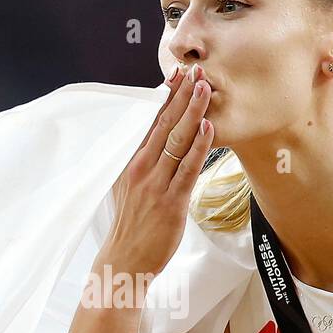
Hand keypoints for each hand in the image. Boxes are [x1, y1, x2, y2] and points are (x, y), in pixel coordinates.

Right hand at [100, 64, 214, 278]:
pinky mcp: (171, 202)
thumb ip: (145, 167)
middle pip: (164, 124)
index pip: (152, 123)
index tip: (180, 76)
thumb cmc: (131, 228)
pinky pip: (187, 169)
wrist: (124, 261)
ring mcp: (155, 185)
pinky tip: (208, 128)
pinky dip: (198, 147)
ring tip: (205, 88)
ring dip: (192, 112)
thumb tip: (161, 147)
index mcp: (132, 163)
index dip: (167, 98)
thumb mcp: (130, 190)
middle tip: (197, 71)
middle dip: (182, 95)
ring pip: (176, 140)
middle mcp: (141, 169)